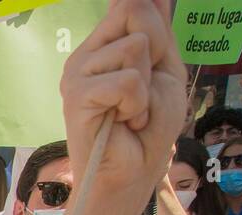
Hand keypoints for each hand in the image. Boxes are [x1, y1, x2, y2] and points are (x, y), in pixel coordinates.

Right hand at [60, 0, 183, 205]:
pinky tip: (123, 121)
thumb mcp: (165, 68)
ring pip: (134, 48)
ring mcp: (77, 73)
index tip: (149, 69)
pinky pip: (127, 80)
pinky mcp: (76, 95)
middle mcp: (86, 55)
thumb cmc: (148, 128)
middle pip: (134, 14)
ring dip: (145, 86)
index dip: (156, 31)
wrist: (133, 171)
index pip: (133, 5)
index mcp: (103, 46)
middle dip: (153, 54)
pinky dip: (136, 104)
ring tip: (131, 111)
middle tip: (139, 92)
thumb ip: (157, 30)